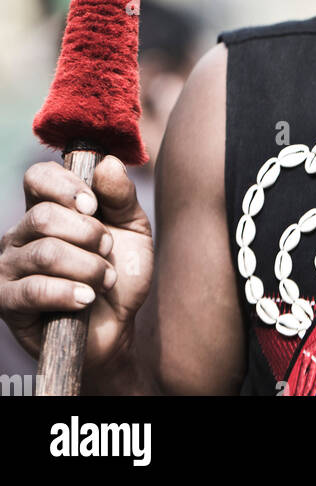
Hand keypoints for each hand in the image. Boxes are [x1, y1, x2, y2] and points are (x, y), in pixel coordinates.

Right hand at [0, 155, 152, 371]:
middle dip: (87, 233)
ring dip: (86, 266)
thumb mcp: (132, 228)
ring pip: (45, 253)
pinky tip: (87, 299)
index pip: (37, 177)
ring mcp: (10, 268)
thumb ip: (121, 195)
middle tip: (108, 248)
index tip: (93, 205)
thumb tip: (106, 162)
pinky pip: (34, 290)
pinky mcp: (8, 303)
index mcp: (47, 208)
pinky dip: (68, 292)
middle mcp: (21, 234)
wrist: (118, 326)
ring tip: (105, 279)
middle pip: (44, 216)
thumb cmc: (120, 271)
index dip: (65, 185)